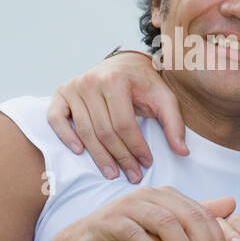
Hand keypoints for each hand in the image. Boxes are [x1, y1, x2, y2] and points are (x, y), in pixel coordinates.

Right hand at [46, 50, 186, 182]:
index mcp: (116, 81)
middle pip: (104, 130)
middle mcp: (91, 82)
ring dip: (98, 156)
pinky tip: (80, 151)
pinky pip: (56, 118)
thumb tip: (183, 152)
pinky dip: (65, 136)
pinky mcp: (61, 93)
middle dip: (120, 157)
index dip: (136, 147)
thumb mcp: (165, 99)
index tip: (147, 164)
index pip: (124, 124)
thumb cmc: (146, 84)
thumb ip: (174, 124)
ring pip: (85, 130)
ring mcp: (73, 87)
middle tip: (133, 176)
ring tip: (112, 173)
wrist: (124, 64)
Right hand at [53, 189, 239, 240]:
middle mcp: (150, 196)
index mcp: (168, 196)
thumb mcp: (167, 229)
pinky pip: (132, 232)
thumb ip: (197, 216)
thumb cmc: (133, 238)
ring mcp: (127, 206)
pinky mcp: (108, 221)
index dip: (222, 233)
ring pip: (163, 222)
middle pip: (187, 215)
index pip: (202, 213)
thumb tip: (232, 203)